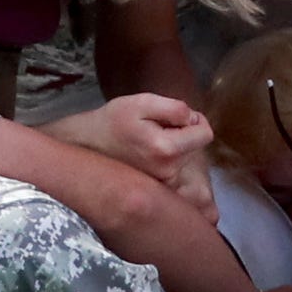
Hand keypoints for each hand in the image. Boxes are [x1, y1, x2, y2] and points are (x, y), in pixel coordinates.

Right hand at [42, 94, 217, 222]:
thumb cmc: (114, 121)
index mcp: (166, 150)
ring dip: (174, 144)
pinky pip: (175, 167)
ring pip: (186, 157)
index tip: (177, 116)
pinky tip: (145, 152)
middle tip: (155, 127)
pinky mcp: (157, 189)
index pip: (205, 134)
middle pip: (197, 146)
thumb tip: (193, 119)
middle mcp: (167, 172)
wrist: (86, 145)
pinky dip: (166, 157)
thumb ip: (174, 108)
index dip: (196, 119)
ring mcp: (163, 183)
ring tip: (147, 138)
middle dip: (183, 132)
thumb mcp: (143, 102)